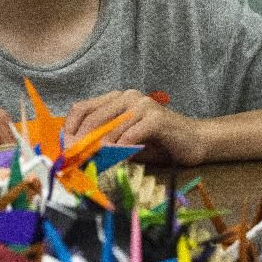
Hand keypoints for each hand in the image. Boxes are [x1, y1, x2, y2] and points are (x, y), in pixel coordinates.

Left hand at [63, 90, 204, 165]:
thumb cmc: (159, 144)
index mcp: (117, 99)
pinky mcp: (157, 117)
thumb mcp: (125, 141)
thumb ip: (104, 141)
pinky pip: (131, 134)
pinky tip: (116, 161)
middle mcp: (128, 97)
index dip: (70, 128)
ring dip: (99, 149)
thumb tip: (77, 154)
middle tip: (74, 160)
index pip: (82, 108)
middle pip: (93, 117)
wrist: (196, 142)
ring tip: (91, 165)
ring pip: (111, 126)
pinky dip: (121, 150)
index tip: (64, 149)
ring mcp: (143, 105)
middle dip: (81, 141)